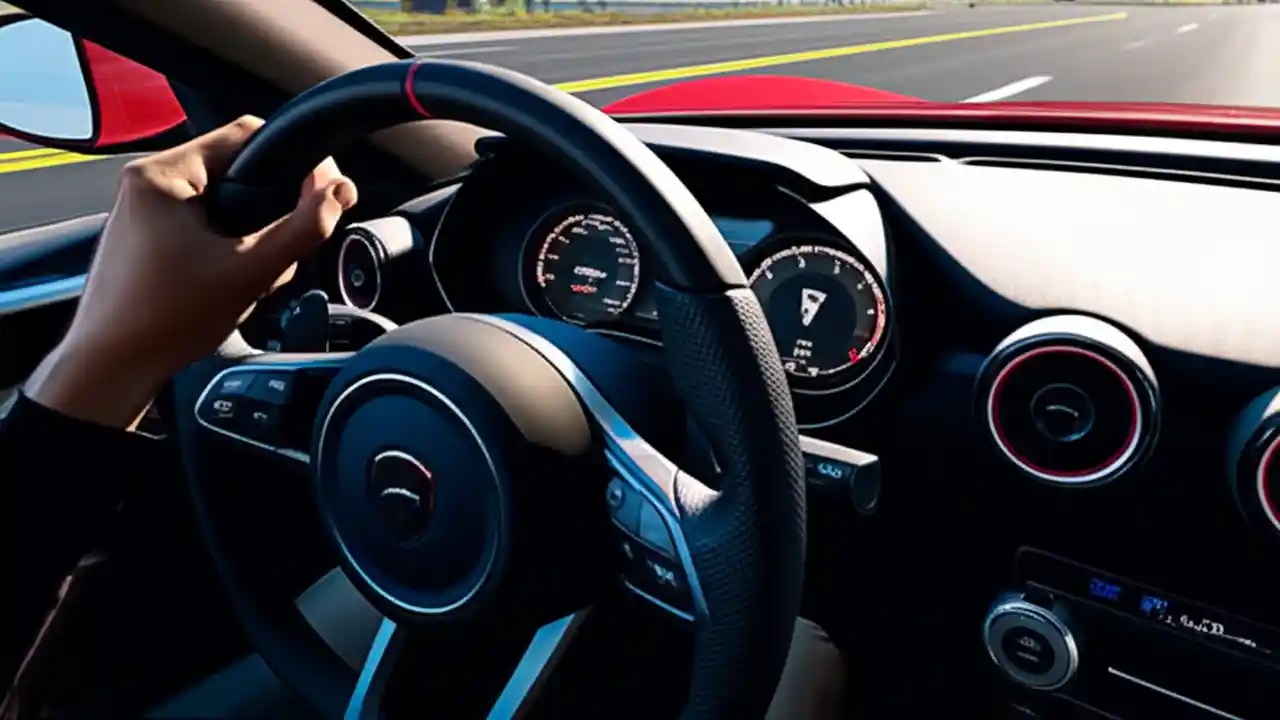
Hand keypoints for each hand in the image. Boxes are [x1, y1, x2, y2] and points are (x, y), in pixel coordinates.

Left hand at [25, 116, 357, 427]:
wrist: (111, 368)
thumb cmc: (164, 321)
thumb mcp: (250, 272)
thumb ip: (303, 228)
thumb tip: (338, 192)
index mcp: (162, 174)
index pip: (248, 135)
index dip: (296, 161)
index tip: (323, 195)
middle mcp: (148, 182)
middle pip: (240, 172)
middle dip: (271, 213)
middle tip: (281, 256)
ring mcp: (145, 209)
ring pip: (226, 202)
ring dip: (252, 237)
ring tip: (250, 279)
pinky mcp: (149, 235)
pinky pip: (206, 224)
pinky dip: (229, 249)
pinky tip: (230, 285)